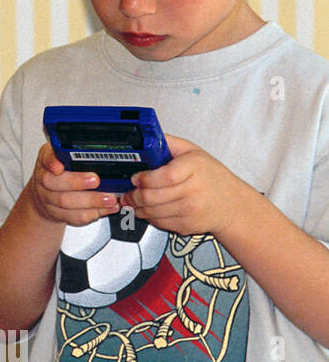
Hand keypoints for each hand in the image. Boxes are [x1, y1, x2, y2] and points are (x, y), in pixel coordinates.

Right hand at [25, 141, 120, 226]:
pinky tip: (106, 209)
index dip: (52, 163)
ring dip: (90, 201)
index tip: (60, 167)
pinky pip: (74, 216)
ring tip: (109, 198)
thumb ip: (72, 151)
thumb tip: (97, 150)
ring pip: (66, 203)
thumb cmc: (56, 172)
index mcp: (46, 161)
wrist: (43, 196)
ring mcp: (49, 199)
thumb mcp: (60, 155)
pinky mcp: (58, 214)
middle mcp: (44, 180)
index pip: (46, 158)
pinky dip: (92, 214)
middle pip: (54, 183)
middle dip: (77, 182)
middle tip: (96, 180)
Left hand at [122, 135, 248, 237]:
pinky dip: (150, 217)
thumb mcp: (192, 151)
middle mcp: (194, 190)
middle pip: (152, 196)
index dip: (144, 179)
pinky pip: (160, 223)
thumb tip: (145, 136)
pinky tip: (151, 209)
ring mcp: (191, 210)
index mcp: (195, 167)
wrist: (232, 203)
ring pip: (152, 212)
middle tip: (129, 192)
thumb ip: (168, 143)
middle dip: (134, 195)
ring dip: (137, 208)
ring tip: (135, 201)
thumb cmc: (211, 176)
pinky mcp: (188, 225)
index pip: (164, 176)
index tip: (136, 178)